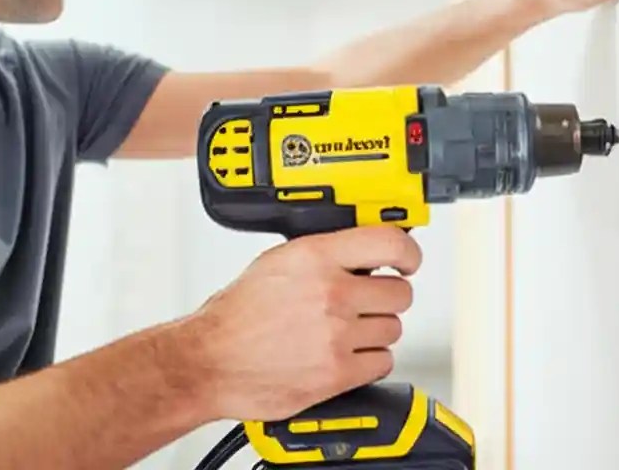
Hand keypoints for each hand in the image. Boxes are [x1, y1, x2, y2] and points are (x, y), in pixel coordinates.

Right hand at [182, 225, 421, 421]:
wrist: (210, 361)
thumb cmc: (237, 316)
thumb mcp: (278, 263)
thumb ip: (324, 255)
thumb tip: (362, 252)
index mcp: (315, 258)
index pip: (390, 244)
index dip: (408, 253)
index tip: (408, 261)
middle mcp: (331, 293)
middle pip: (399, 293)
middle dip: (386, 298)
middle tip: (367, 303)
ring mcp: (336, 335)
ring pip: (392, 329)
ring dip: (375, 331)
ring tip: (345, 332)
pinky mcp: (337, 373)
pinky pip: (383, 362)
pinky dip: (369, 361)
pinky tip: (345, 355)